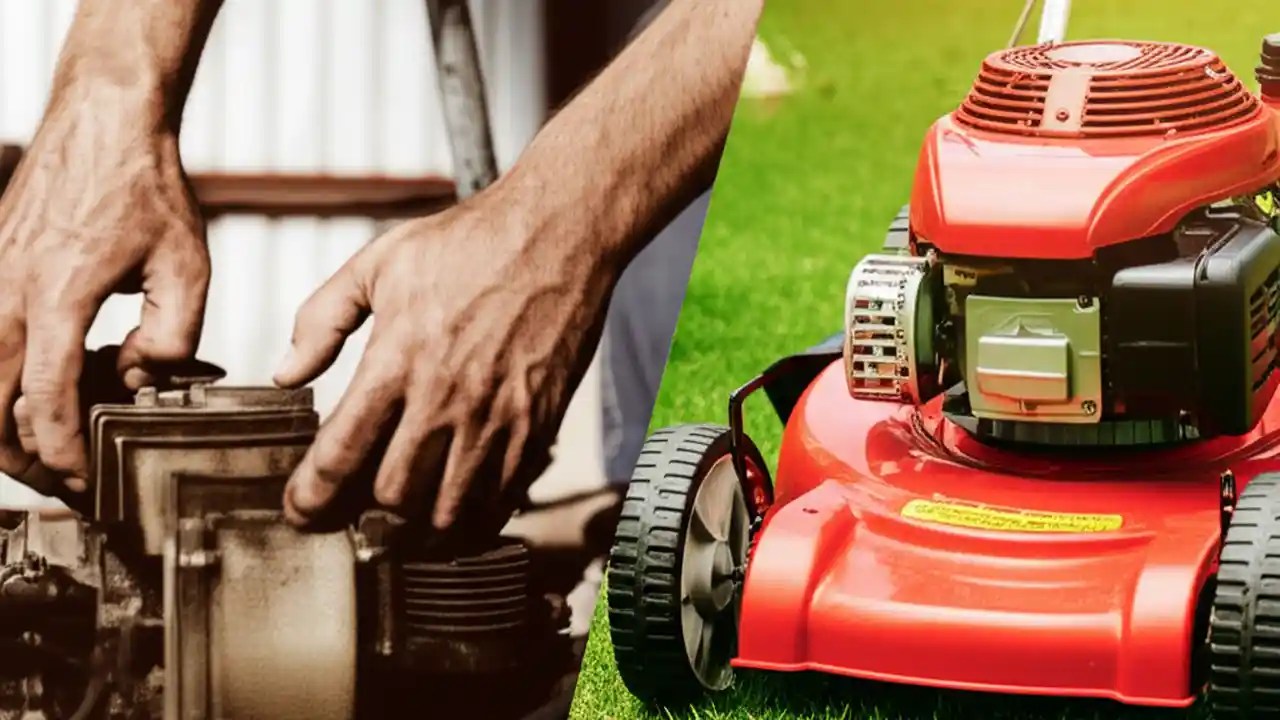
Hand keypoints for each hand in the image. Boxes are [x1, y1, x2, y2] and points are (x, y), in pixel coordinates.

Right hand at [0, 84, 208, 489]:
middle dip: (21, 456)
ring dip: (1, 423)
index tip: (82, 482)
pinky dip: (1, 379)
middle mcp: (7, 293)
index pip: (46, 401)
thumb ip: (170, 336)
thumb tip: (141, 381)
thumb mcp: (186, 265)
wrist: (102, 119)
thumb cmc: (146, 188)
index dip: (62, 453)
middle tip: (61, 481)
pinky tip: (40, 387)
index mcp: (57, 296)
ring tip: (42, 450)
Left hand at [276, 183, 612, 534]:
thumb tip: (286, 371)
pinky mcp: (536, 426)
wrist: (559, 234)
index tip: (301, 509)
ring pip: (446, 510)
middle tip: (355, 510)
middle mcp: (444, 400)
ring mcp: (495, 419)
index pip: (340, 454)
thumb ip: (323, 319)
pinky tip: (457, 504)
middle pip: (392, 498)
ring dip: (418, 524)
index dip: (311, 497)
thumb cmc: (471, 242)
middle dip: (365, 513)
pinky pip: (501, 499)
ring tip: (404, 519)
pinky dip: (474, 515)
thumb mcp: (379, 263)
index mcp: (397, 360)